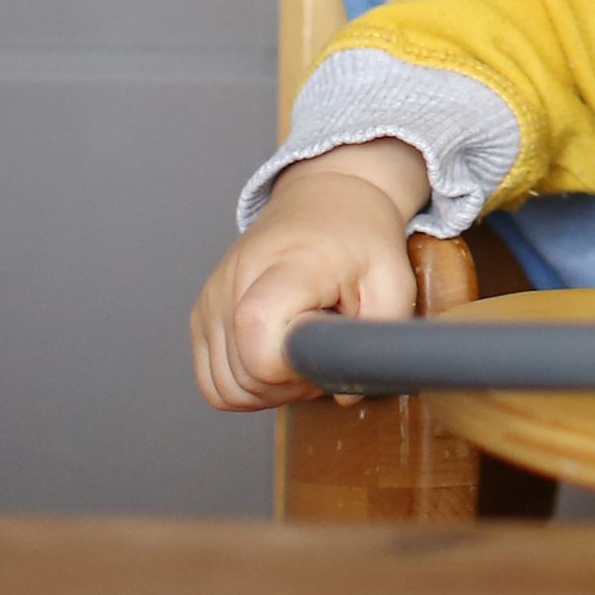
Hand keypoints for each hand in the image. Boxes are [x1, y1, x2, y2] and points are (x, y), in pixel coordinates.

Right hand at [186, 139, 424, 410]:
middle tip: (322, 349)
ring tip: (301, 351)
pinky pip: (212, 380)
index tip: (325, 347)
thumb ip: (378, 337)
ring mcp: (210, 300)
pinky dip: (244, 383)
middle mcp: (233, 284)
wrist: (325, 201)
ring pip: (223, 388)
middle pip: (243, 378)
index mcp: (284, 269)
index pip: (259, 347)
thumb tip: (347, 394)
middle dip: (288, 385)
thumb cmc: (360, 238)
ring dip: (266, 389)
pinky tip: (277, 355)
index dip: (294, 372)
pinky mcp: (201, 314)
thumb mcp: (393, 280)